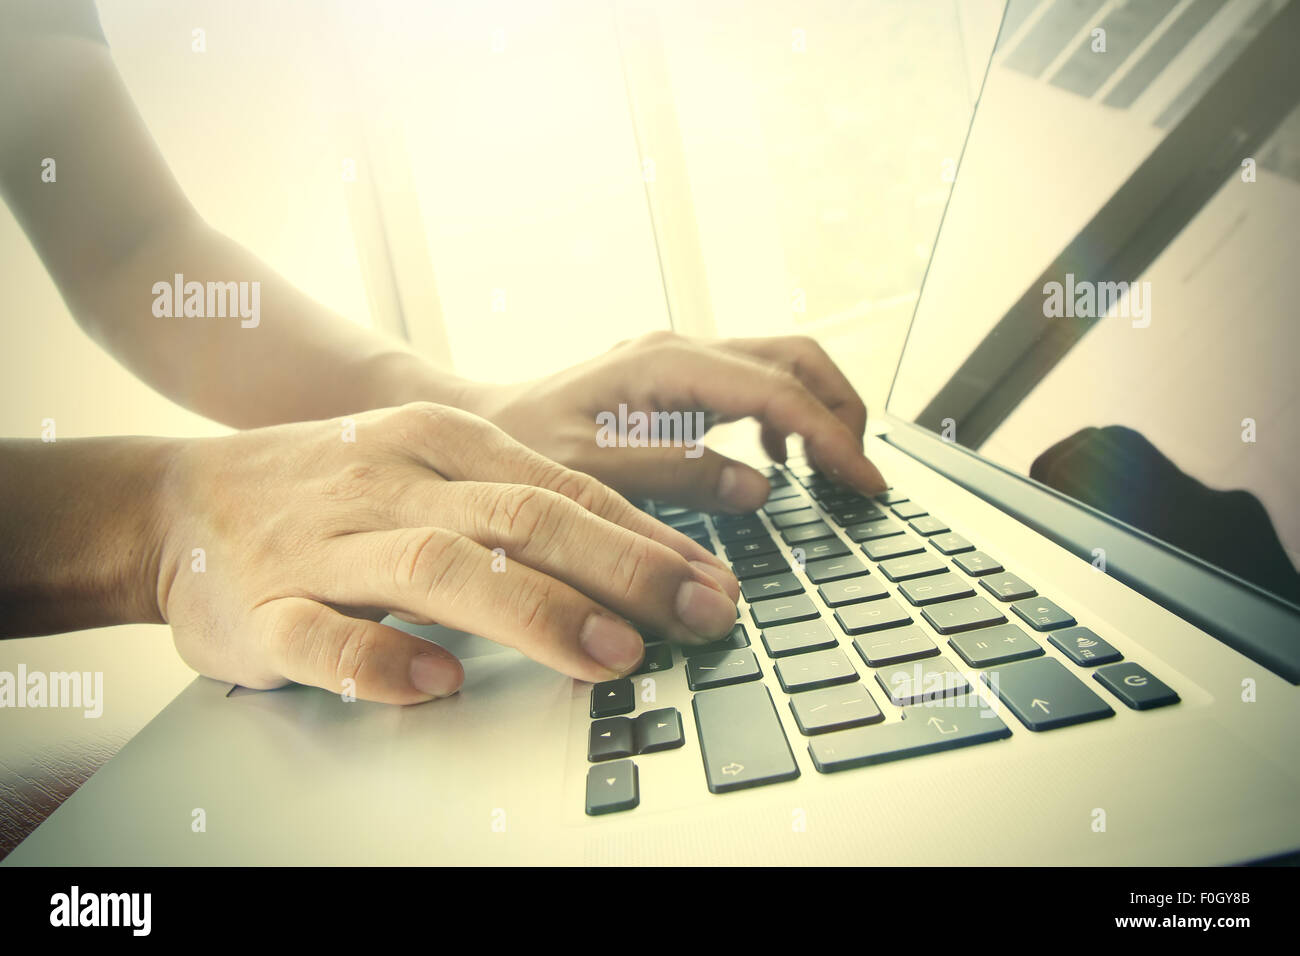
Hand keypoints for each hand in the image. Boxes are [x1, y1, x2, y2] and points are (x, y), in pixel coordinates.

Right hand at [155, 403, 739, 703]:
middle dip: (621, 569)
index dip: (645, 538)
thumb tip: (640, 560)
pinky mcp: (263, 610)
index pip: (562, 488)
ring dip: (534, 613)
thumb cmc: (328, 488)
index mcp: (438, 441)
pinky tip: (438, 683)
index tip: (709, 581)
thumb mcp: (428, 466)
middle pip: (520, 518)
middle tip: (696, 616)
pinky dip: (384, 662)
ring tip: (609, 654)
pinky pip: (324, 640)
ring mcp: (325, 546)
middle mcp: (390, 483)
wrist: (178, 502)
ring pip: (438, 569)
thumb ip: (518, 505)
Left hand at [470, 331, 886, 512]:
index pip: (777, 389)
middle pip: (796, 356)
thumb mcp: (588, 471)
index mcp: (665, 365)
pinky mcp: (678, 381)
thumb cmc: (520, 449)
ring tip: (834, 470)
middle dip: (842, 410)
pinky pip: (753, 384)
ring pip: (782, 364)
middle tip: (863, 473)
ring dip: (820, 409)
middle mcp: (680, 351)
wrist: (481, 428)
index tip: (864, 481)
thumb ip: (673, 473)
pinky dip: (784, 417)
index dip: (831, 435)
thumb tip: (760, 483)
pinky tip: (776, 460)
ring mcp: (681, 362)